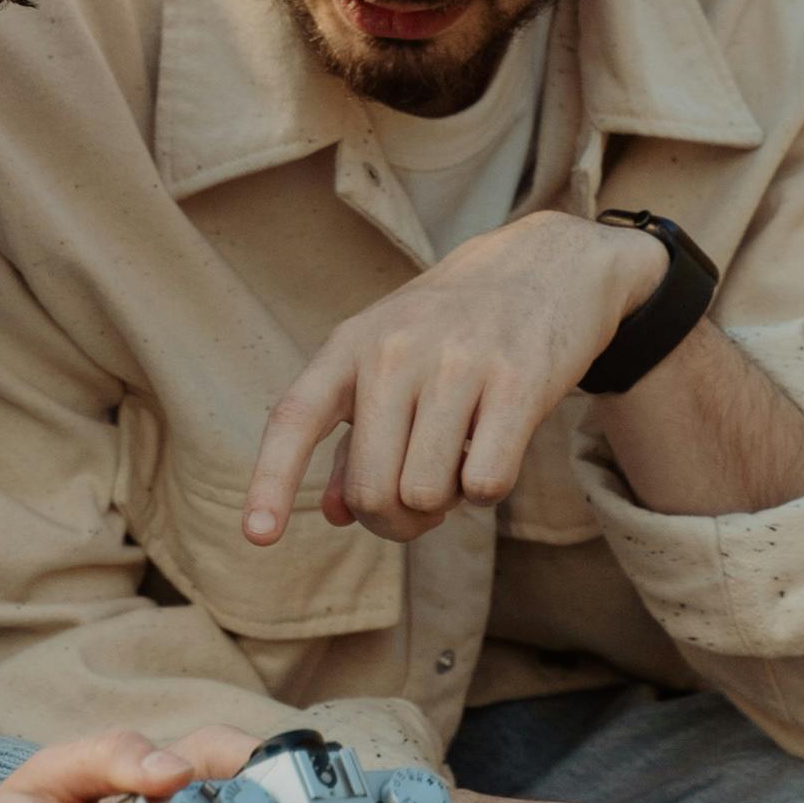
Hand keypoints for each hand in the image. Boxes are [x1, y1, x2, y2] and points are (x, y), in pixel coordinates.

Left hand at [244, 211, 664, 546]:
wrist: (547, 266)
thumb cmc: (452, 328)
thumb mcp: (386, 360)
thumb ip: (352, 437)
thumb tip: (335, 514)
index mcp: (349, 345)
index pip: (296, 417)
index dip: (271, 480)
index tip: (256, 536)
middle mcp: (394, 351)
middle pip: (370, 489)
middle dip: (393, 521)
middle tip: (419, 505)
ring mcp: (456, 364)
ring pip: (425, 495)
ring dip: (444, 503)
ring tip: (456, 460)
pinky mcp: (518, 383)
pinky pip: (484, 484)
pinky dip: (486, 488)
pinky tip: (494, 448)